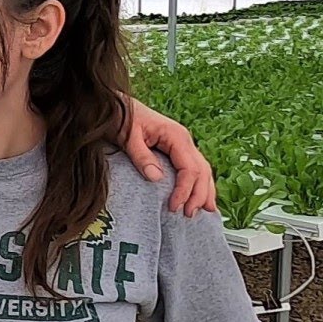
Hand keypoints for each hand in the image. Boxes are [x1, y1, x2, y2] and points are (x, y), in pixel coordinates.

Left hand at [122, 98, 216, 216]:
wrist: (117, 106)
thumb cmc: (122, 118)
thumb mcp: (128, 136)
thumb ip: (141, 156)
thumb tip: (156, 178)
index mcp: (176, 136)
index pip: (189, 168)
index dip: (184, 190)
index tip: (174, 207)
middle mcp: (184, 140)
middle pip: (202, 171)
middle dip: (198, 195)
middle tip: (188, 215)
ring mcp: (183, 145)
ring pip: (203, 170)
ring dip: (205, 191)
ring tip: (204, 211)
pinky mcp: (177, 150)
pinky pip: (194, 168)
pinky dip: (200, 184)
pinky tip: (200, 197)